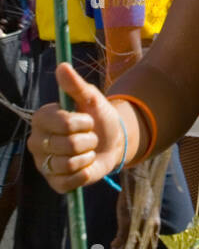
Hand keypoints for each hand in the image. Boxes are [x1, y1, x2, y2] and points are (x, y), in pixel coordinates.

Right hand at [29, 63, 123, 193]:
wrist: (111, 142)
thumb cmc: (97, 117)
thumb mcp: (91, 98)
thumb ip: (76, 84)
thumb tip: (62, 66)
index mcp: (41, 118)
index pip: (63, 123)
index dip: (82, 122)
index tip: (87, 119)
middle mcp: (36, 141)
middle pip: (69, 145)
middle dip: (88, 139)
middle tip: (88, 136)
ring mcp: (43, 164)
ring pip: (70, 163)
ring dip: (88, 155)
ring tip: (87, 150)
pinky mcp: (54, 182)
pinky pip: (70, 182)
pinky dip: (84, 173)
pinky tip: (85, 165)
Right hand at [111, 167, 160, 248]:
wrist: (137, 183)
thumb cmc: (142, 197)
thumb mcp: (149, 212)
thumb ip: (149, 224)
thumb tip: (145, 235)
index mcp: (155, 225)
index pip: (152, 245)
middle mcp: (148, 227)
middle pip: (141, 248)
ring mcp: (136, 224)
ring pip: (130, 245)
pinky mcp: (126, 220)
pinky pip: (121, 237)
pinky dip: (117, 243)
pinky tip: (113, 245)